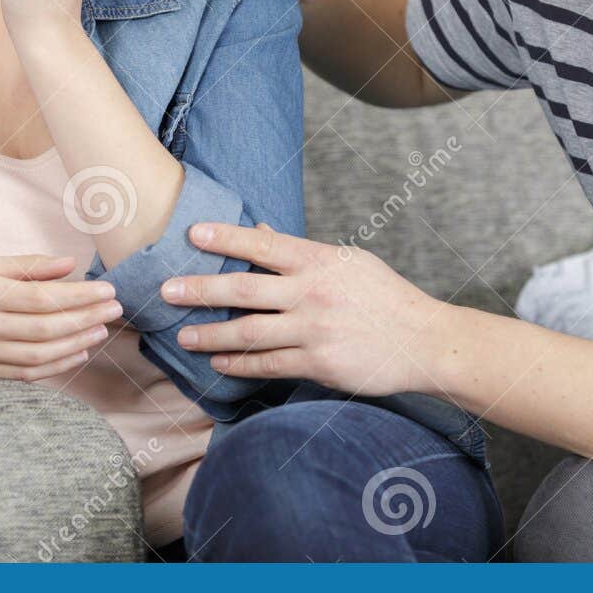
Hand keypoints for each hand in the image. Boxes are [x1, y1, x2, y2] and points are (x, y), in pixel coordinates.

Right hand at [0, 254, 122, 379]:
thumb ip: (28, 265)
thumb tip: (70, 264)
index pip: (42, 297)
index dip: (80, 296)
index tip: (108, 290)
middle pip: (45, 328)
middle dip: (86, 319)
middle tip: (115, 310)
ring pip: (39, 354)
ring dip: (76, 344)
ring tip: (101, 331)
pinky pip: (25, 374)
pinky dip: (55, 366)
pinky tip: (78, 354)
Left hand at [159, 222, 447, 395]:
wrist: (424, 341)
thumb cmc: (385, 297)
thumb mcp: (348, 262)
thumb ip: (301, 250)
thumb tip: (259, 227)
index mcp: (320, 260)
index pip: (263, 243)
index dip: (225, 237)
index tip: (191, 233)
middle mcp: (313, 292)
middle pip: (244, 289)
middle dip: (201, 289)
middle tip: (167, 290)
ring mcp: (315, 329)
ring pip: (249, 331)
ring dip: (211, 335)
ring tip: (183, 335)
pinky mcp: (319, 363)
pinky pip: (269, 364)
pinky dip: (239, 364)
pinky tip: (218, 363)